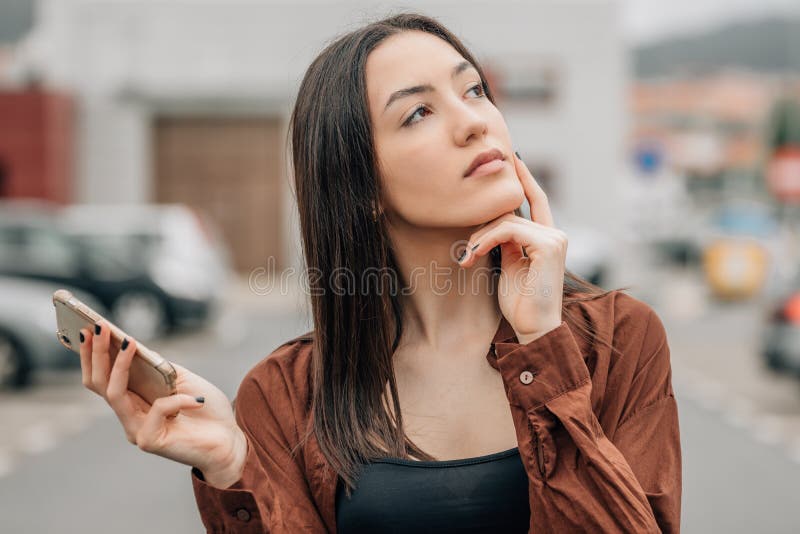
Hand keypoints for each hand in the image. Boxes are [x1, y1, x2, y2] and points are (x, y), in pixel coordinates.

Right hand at [79, 320, 246, 485]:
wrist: (230, 440)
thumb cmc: (207, 409)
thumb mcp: (183, 380)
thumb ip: (159, 368)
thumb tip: (136, 348)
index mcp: (135, 401)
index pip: (104, 378)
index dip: (93, 354)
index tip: (90, 327)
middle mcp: (130, 416)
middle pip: (100, 385)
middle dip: (96, 354)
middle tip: (96, 328)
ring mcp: (137, 430)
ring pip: (114, 394)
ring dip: (119, 365)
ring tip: (129, 342)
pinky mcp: (150, 441)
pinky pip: (157, 410)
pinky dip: (178, 400)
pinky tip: (197, 400)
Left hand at [457, 152, 566, 342]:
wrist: (534, 328)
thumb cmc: (520, 302)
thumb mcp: (510, 264)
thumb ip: (506, 241)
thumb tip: (491, 225)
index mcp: (548, 237)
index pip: (537, 198)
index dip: (525, 177)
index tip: (512, 158)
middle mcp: (555, 234)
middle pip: (510, 211)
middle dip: (482, 225)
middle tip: (466, 250)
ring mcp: (554, 238)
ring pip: (505, 220)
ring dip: (479, 238)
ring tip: (467, 258)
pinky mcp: (548, 245)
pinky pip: (507, 230)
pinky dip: (486, 241)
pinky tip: (474, 257)